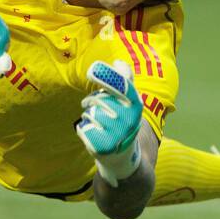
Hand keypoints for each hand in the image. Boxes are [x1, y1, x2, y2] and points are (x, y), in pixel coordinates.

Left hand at [75, 59, 143, 186]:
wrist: (124, 156)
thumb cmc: (125, 122)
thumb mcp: (130, 102)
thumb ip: (125, 81)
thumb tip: (118, 62)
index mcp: (137, 107)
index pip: (122, 87)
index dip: (105, 76)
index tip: (90, 71)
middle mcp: (128, 121)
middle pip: (99, 100)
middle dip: (93, 100)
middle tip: (92, 104)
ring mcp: (115, 135)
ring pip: (89, 114)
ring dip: (88, 115)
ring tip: (96, 121)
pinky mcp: (100, 147)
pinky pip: (82, 129)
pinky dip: (84, 129)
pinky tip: (93, 134)